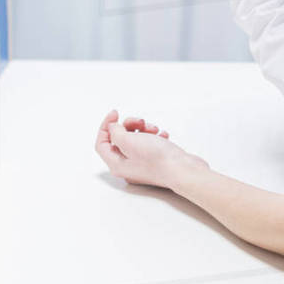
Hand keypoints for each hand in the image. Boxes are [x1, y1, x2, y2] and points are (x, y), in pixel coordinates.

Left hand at [94, 110, 208, 190]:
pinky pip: (149, 144)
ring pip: (135, 140)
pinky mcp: (155, 162)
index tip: (115, 114)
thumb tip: (113, 128)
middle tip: (140, 122)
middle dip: (129, 126)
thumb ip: (116, 132)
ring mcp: (142, 165)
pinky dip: (154, 136)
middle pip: (119, 140)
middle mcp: (127, 167)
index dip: (105, 126)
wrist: (182, 170)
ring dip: (144, 130)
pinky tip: (163, 136)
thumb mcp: (129, 141)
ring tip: (154, 130)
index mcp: (117, 164)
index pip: (101, 143)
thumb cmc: (157, 159)